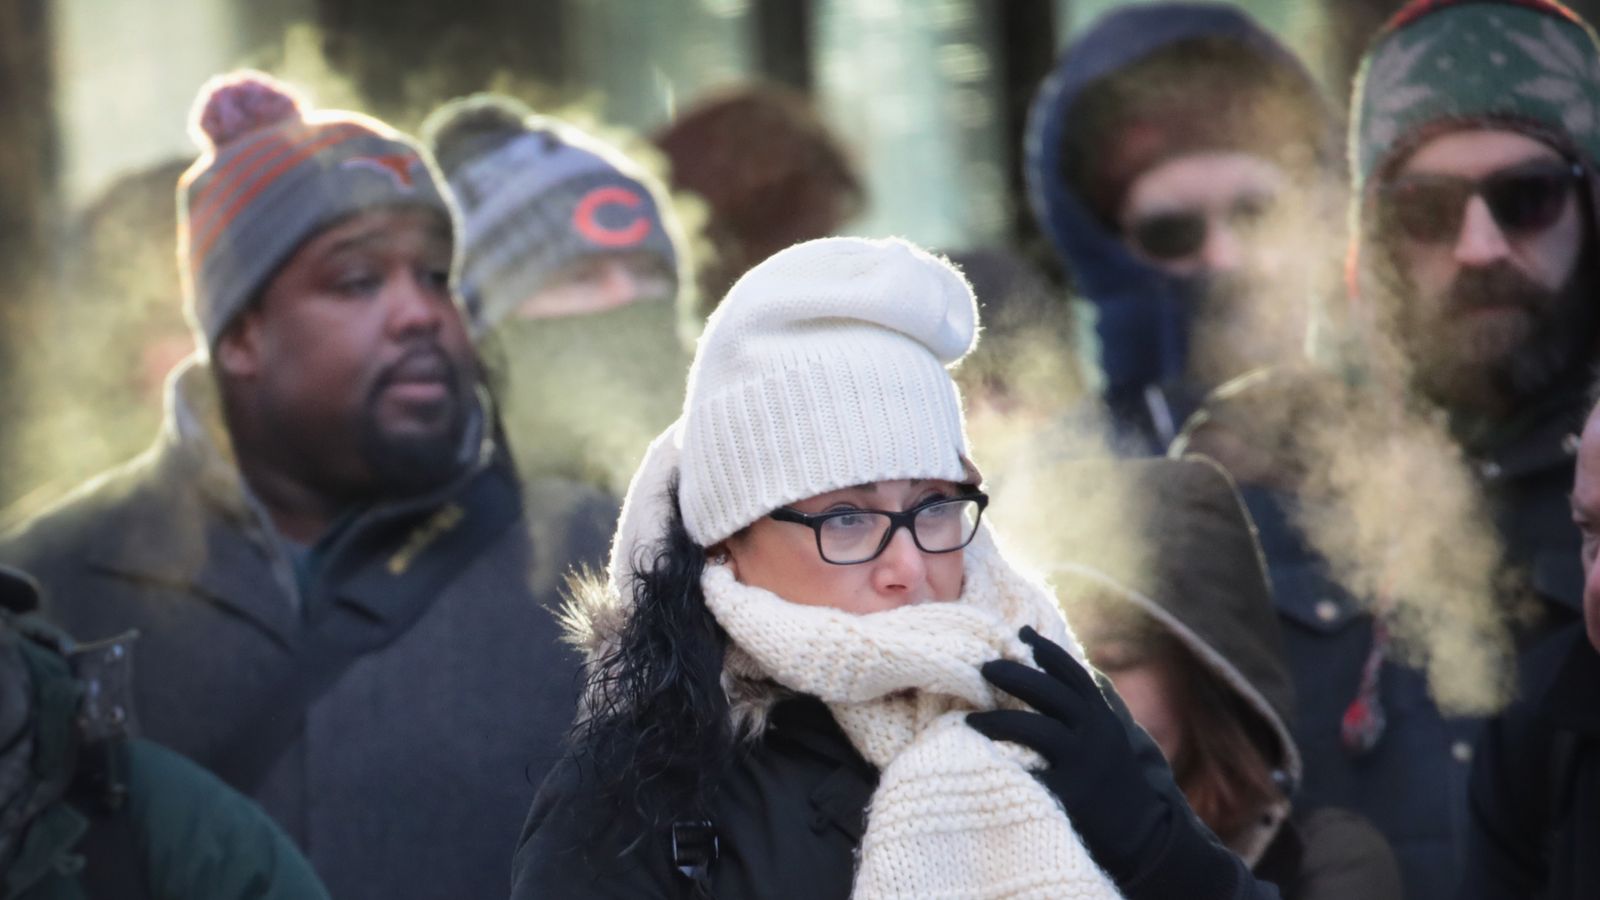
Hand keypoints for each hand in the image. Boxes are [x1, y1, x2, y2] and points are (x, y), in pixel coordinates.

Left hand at [966, 626, 1168, 880]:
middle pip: (1049, 692)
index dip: (1046, 651)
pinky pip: (1030, 773)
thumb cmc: (1116, 782)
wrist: (1144, 838)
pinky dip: (1005, 763)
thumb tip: (1059, 673)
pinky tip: (979, 758)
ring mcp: (1082, 764)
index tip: (1020, 633)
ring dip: (998, 719)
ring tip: (969, 718)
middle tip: (983, 667)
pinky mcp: (1069, 796)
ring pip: (1035, 729)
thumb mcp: (1111, 738)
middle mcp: (1094, 734)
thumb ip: (1088, 708)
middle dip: (1014, 675)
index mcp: (1101, 717)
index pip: (1073, 673)